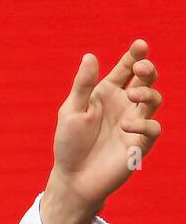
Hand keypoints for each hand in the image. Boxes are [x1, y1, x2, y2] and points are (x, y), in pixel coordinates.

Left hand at [49, 39, 163, 209]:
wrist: (72, 178)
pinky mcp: (140, 144)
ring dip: (147, 93)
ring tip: (131, 94)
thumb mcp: (71, 111)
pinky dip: (144, 124)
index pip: (126, 68)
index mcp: (107, 93)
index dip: (135, 55)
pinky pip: (152, 129)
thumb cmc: (69, 143)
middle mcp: (124, 104)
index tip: (140, 45)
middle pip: (146, 79)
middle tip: (140, 67)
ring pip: (154, 99)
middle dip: (147, 69)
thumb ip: (83, 85)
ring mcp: (135, 123)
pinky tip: (127, 125)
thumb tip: (90, 56)